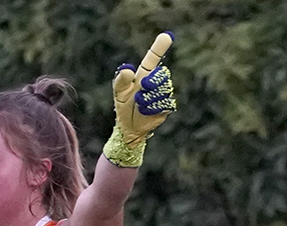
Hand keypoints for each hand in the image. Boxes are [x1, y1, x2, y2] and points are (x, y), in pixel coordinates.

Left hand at [103, 32, 175, 168]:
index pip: (153, 59)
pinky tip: (145, 112)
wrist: (128, 129)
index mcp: (143, 75)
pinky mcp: (166, 107)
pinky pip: (165, 103)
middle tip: (142, 87)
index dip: (160, 47)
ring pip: (163, 90)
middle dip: (153, 80)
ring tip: (139, 105)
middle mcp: (155, 83)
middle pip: (161, 74)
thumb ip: (121, 80)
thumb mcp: (119, 93)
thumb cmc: (123, 108)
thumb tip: (127, 69)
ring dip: (150, 98)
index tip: (167, 36)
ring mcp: (162, 95)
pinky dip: (153, 107)